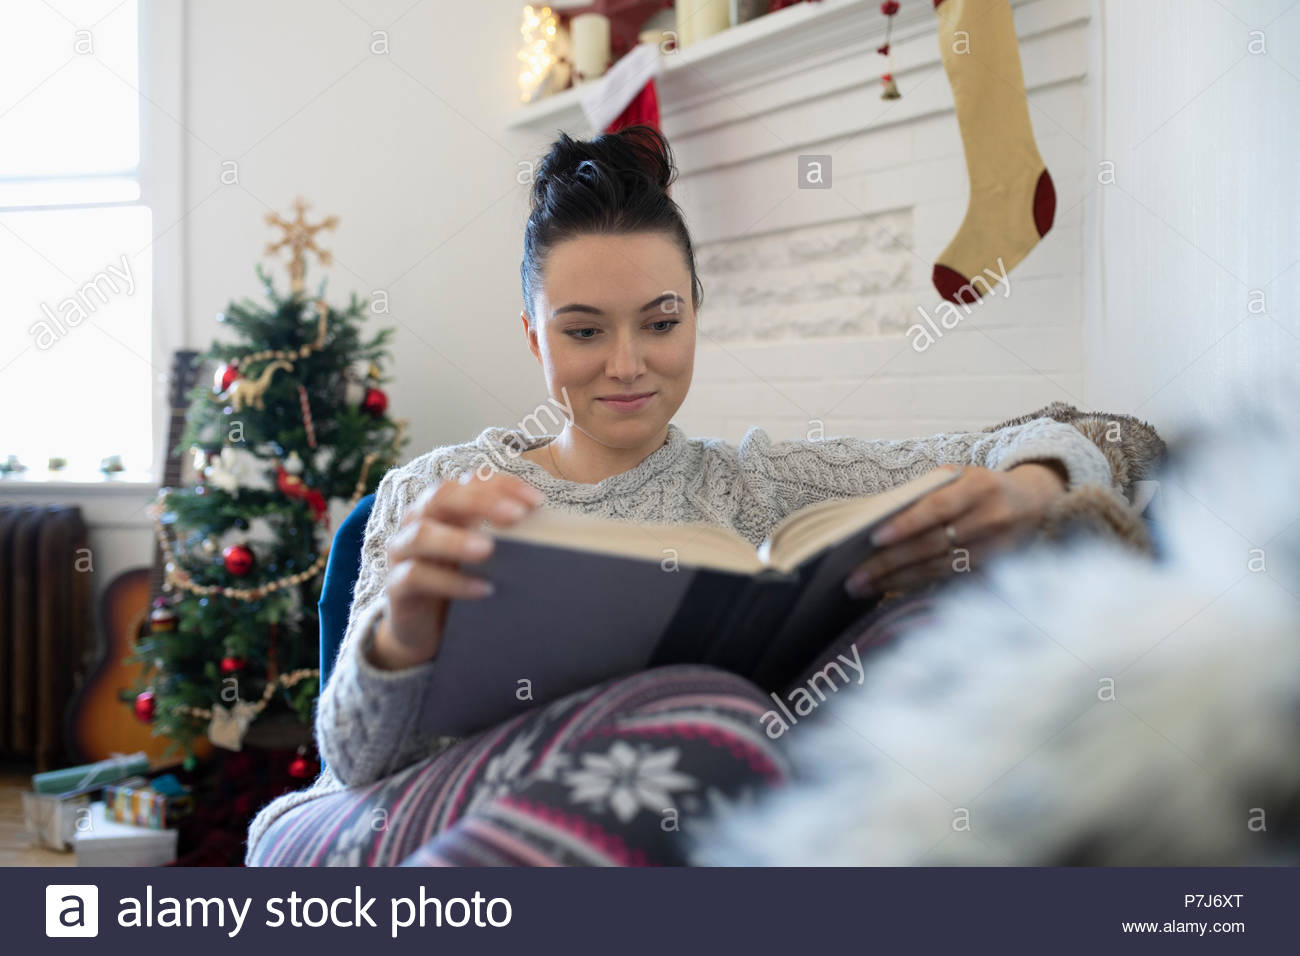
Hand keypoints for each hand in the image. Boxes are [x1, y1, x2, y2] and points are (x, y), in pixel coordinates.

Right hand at [369, 471, 544, 669]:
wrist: (425, 631)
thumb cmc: (462, 582)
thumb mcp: (486, 556)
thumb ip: (508, 538)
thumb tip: (558, 534)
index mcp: (444, 507)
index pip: (472, 481)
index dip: (504, 485)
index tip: (538, 501)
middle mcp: (419, 521)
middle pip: (442, 496)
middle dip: (481, 502)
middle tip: (517, 516)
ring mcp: (402, 552)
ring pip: (421, 534)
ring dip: (456, 540)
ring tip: (490, 549)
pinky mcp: (396, 587)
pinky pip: (416, 577)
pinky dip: (451, 582)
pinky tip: (483, 589)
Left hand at [843, 461, 1067, 600]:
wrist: (1035, 503)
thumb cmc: (982, 486)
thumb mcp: (962, 476)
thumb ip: (927, 490)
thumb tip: (881, 514)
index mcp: (979, 488)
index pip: (938, 508)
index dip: (907, 523)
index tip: (874, 538)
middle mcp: (990, 519)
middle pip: (932, 544)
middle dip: (889, 562)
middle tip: (855, 576)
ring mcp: (993, 549)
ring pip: (936, 568)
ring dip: (895, 580)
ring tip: (862, 586)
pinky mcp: (991, 570)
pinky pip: (946, 579)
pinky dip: (915, 584)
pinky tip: (889, 588)